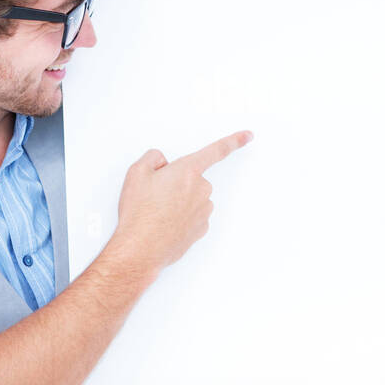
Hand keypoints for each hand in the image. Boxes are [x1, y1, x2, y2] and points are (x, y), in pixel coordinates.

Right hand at [108, 129, 253, 274]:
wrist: (141, 249)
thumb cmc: (139, 213)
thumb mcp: (136, 173)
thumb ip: (154, 158)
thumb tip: (163, 163)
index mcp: (188, 171)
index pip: (216, 151)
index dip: (234, 141)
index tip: (248, 136)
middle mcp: (201, 189)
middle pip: (193, 178)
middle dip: (177, 183)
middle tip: (155, 196)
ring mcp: (204, 211)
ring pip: (193, 198)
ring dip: (179, 201)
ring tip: (157, 213)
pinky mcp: (202, 228)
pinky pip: (193, 216)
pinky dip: (181, 218)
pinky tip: (165, 224)